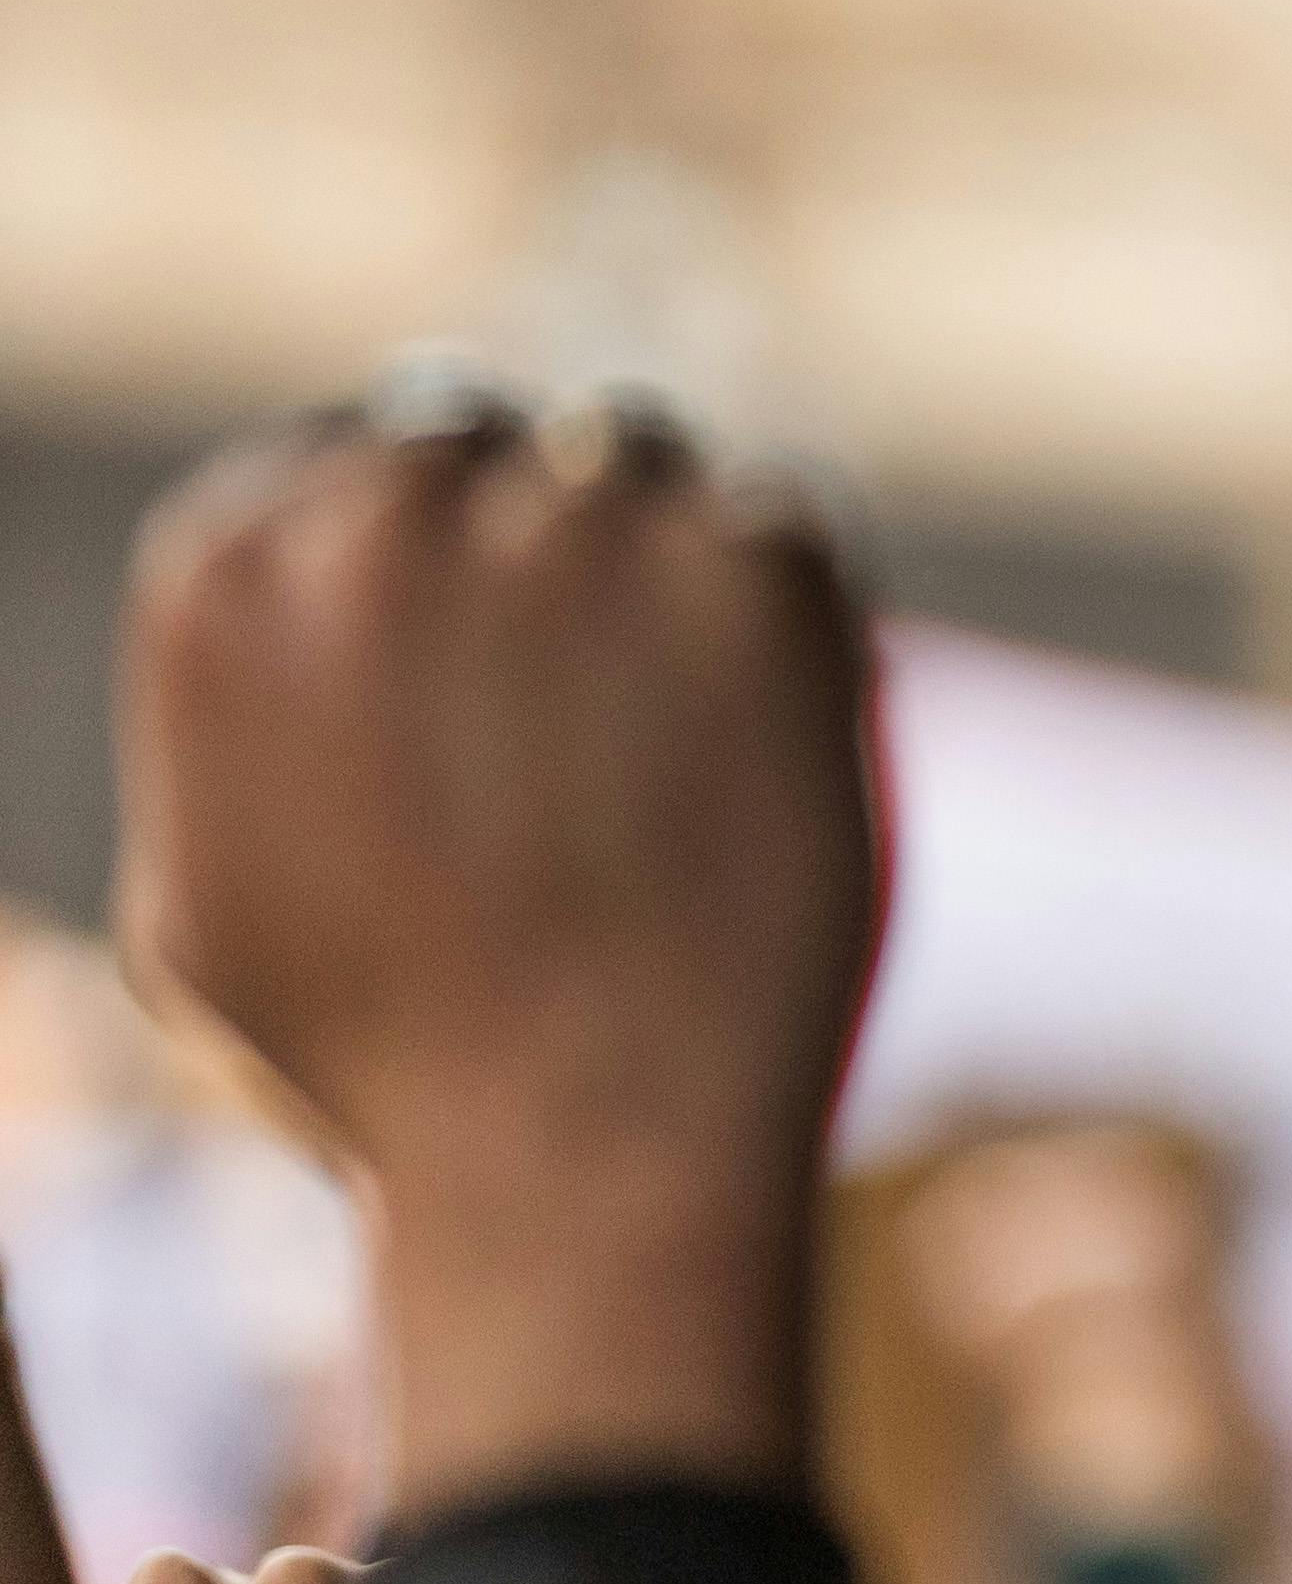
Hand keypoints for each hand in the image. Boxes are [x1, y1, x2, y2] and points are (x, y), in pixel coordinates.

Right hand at [114, 403, 883, 1512]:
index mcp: (232, 568)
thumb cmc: (390, 1061)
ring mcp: (575, 523)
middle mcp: (388, 511)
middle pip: (502, 440)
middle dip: (549, 538)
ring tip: (668, 744)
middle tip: (595, 700)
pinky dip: (788, 616)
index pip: (357, 453)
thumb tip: (299, 608)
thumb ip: (248, 719)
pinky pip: (780, 522)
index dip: (438, 539)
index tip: (485, 641)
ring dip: (667, 561)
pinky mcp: (747, 558)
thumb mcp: (211, 895)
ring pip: (642, 460)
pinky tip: (753, 745)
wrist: (582, 1143)